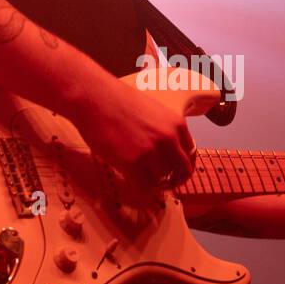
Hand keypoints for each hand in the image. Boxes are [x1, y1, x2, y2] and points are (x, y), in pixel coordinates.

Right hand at [70, 79, 196, 198]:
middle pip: (183, 172)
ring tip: (140, 176)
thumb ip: (164, 130)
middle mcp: (169, 138)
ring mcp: (152, 151)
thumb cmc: (117, 101)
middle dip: (174, 181)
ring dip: (153, 182)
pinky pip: (144, 186)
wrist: (94, 97)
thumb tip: (167, 155)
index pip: (190, 154)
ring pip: (162, 181)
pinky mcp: (133, 163)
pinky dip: (139, 186)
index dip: (182, 166)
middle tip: (162, 185)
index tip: (174, 172)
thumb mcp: (153, 111)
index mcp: (177, 123)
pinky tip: (130, 178)